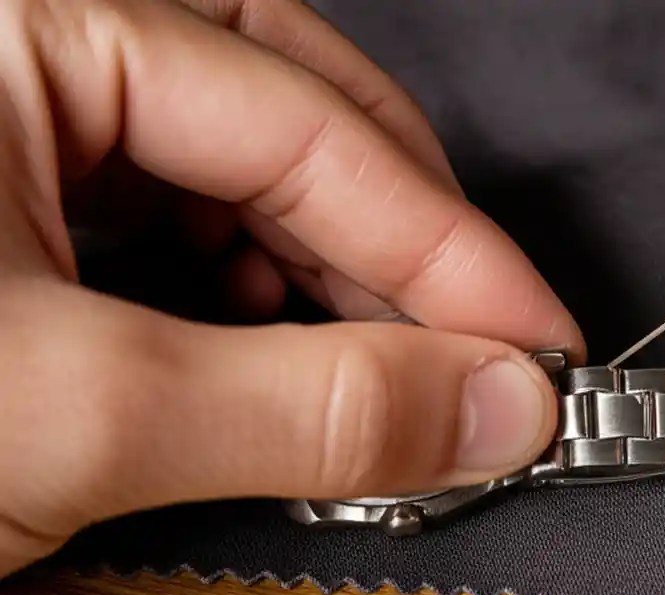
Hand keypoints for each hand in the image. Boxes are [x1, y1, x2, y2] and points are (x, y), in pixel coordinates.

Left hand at [0, 0, 582, 576]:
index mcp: (34, 30)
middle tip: (479, 336)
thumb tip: (493, 406)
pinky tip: (267, 332)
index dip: (447, 251)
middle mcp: (31, 47)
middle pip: (289, 108)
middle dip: (398, 232)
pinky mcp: (7, 189)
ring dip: (330, 257)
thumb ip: (308, 406)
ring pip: (237, 153)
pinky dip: (249, 270)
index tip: (536, 342)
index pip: (309, 130)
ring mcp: (14, 111)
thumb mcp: (82, 412)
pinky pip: (174, 196)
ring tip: (380, 352)